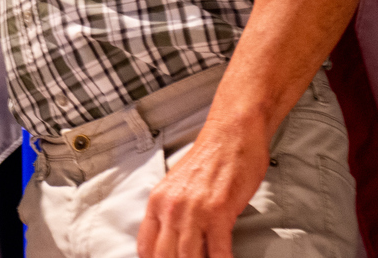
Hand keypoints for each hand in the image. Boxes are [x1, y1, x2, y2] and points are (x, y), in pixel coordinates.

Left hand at [136, 117, 270, 257]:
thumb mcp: (178, 185)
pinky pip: (218, 252)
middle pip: (165, 257)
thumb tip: (174, 240)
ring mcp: (194, 211)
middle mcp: (171, 208)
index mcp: (158, 201)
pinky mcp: (219, 212)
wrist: (231, 133)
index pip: (146, 247)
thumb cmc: (210, 158)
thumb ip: (171, 212)